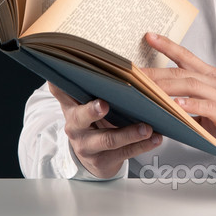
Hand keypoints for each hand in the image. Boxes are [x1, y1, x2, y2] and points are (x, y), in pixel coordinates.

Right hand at [47, 82, 162, 177]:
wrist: (93, 156)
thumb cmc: (93, 120)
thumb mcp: (84, 102)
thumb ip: (84, 83)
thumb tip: (82, 54)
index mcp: (71, 107)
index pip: (61, 92)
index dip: (61, 85)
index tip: (68, 78)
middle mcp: (75, 128)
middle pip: (81, 118)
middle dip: (92, 111)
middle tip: (104, 104)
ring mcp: (88, 147)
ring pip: (109, 139)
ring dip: (129, 133)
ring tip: (146, 127)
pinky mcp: (103, 162)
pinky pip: (125, 153)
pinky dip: (142, 145)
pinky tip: (155, 138)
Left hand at [141, 32, 215, 164]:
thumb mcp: (213, 107)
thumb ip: (192, 101)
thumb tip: (165, 103)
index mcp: (213, 78)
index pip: (187, 57)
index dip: (168, 46)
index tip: (149, 36)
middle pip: (182, 72)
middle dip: (156, 70)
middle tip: (134, 70)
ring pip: (191, 85)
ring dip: (167, 85)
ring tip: (146, 85)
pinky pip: (207, 106)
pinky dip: (190, 104)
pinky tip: (176, 104)